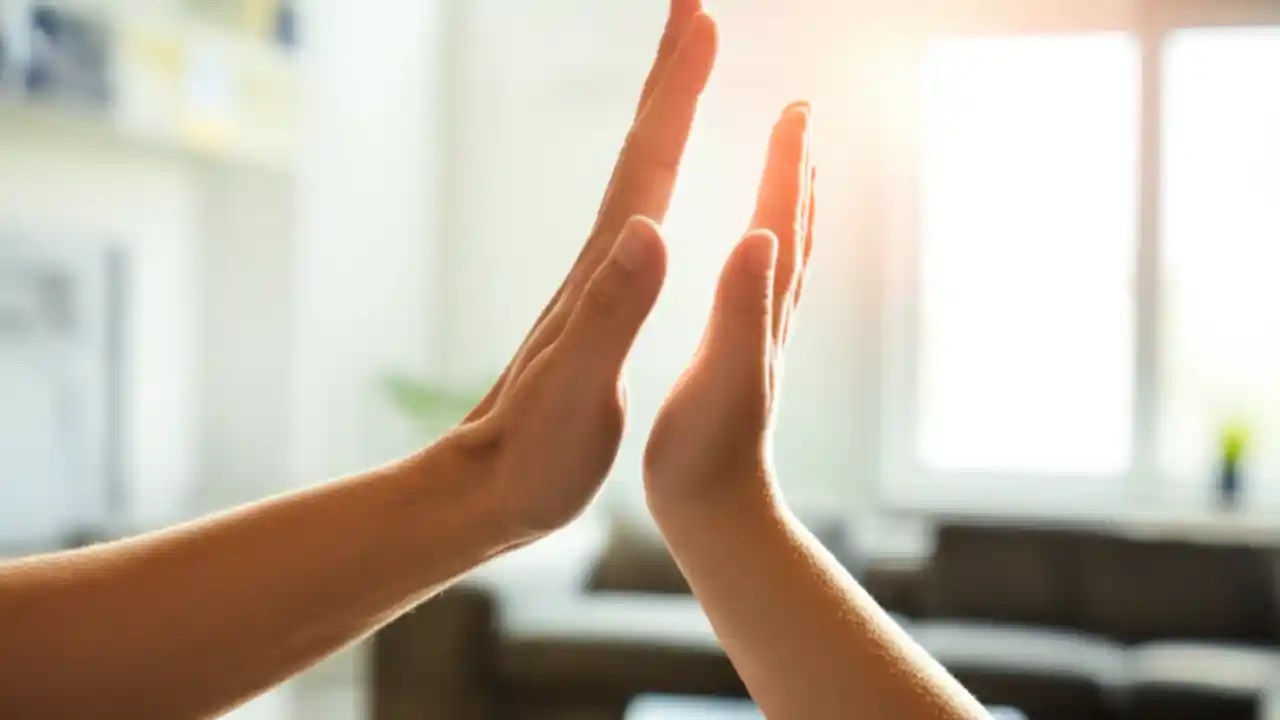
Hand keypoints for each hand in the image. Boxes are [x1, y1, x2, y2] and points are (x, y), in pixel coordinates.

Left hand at [440, 2, 717, 542]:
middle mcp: (601, 261)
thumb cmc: (535, 456)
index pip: (646, 163)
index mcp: (604, 272)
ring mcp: (597, 280)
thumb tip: (649, 229)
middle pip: (640, 150)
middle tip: (694, 7)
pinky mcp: (598, 305)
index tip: (699, 17)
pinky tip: (660, 184)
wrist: (484, 492)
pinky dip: (654, 176)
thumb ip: (612, 314)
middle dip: (670, 75)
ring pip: (636, 176)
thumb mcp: (577, 391)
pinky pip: (635, 216)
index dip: (675, 90)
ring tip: (685, 70)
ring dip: (663, 114)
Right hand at [644, 103, 814, 516]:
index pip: (781, 222)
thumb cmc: (710, 453)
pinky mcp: (737, 361)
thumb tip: (762, 234)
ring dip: (788, 207)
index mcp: (762, 313)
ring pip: (782, 259)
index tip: (794, 108)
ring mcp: (756, 340)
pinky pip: (757, 290)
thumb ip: (742, 306)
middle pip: (794, 230)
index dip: (786, 164)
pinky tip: (751, 256)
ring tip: (787, 171)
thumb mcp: (726, 374)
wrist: (717, 514)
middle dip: (795, 170)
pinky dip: (762, 256)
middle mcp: (768, 318)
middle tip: (798, 117)